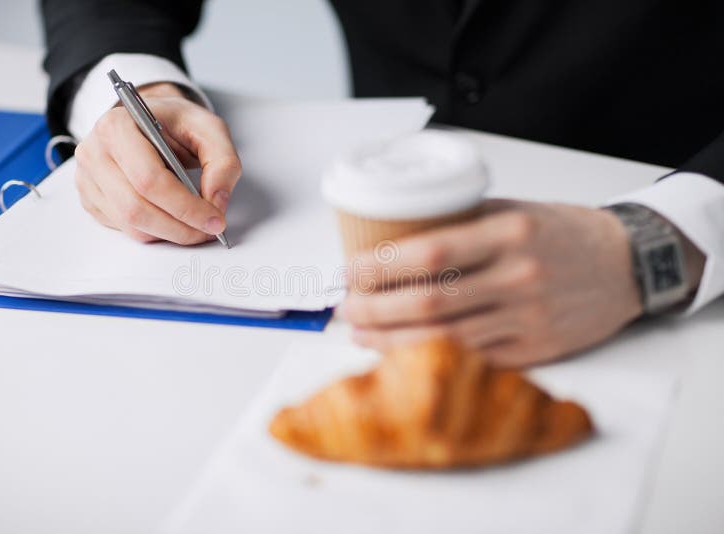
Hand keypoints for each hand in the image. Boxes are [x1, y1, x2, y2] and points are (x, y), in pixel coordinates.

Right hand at [73, 82, 240, 243]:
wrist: (149, 121)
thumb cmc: (174, 123)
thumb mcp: (209, 128)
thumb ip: (223, 162)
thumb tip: (217, 201)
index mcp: (117, 126)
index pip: (149, 179)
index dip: (185, 206)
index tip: (214, 220)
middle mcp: (94, 152)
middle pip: (136, 207)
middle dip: (180, 227)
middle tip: (209, 230)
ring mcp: (88, 178)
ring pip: (130, 224)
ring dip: (169, 234)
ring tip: (195, 227)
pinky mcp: (90, 199)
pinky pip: (124, 228)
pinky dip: (155, 232)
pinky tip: (173, 220)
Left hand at [338, 199, 701, 365]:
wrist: (627, 264)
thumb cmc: (564, 233)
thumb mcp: (514, 210)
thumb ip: (461, 223)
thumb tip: (394, 237)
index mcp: (510, 233)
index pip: (429, 253)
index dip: (380, 266)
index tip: (349, 270)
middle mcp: (519, 277)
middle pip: (429, 302)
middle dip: (374, 309)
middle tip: (345, 308)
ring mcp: (528, 318)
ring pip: (445, 339)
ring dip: (391, 340)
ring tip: (359, 333)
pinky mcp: (536, 350)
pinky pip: (472, 359)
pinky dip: (431, 358)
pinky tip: (401, 353)